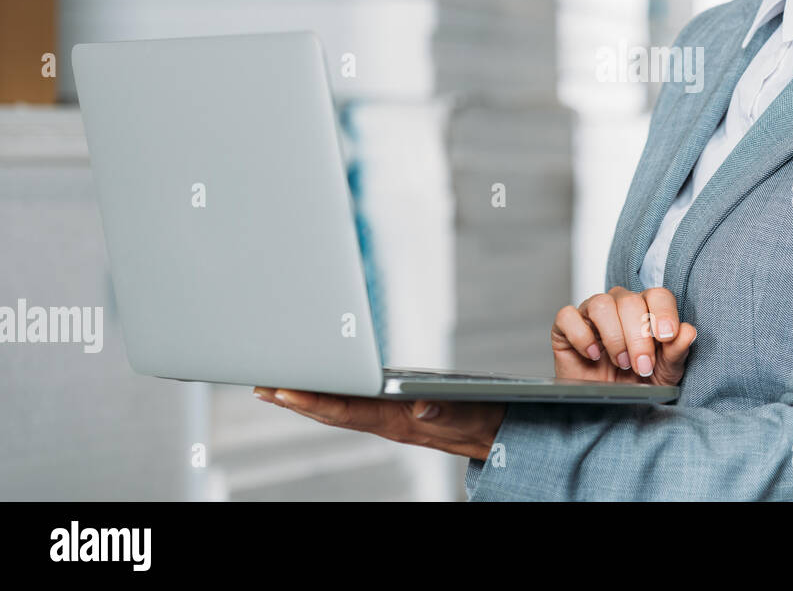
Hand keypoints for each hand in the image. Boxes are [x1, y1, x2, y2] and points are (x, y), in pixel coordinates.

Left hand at [253, 387, 504, 461]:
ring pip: (340, 410)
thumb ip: (449, 413)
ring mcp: (390, 419)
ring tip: (276, 388)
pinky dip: (329, 397)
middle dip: (297, 400)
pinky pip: (353, 406)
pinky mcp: (396, 412)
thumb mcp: (474, 416)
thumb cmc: (488, 423)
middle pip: (333, 413)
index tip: (283, 390)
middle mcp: (389, 422)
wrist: (501, 436)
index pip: (348, 411)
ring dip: (307, 400)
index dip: (313, 401)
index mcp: (401, 422)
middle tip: (261, 386)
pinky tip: (318, 389)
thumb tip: (421, 409)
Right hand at [552, 286, 696, 384]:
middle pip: (629, 301)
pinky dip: (581, 335)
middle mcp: (619, 306)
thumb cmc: (638, 385)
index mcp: (647, 310)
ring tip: (620, 362)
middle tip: (642, 366)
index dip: (663, 313)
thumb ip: (676, 353)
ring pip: (601, 304)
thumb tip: (688, 331)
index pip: (657, 295)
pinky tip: (592, 355)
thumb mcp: (665, 375)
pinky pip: (568, 316)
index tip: (666, 337)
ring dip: (613, 336)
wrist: (607, 405)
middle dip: (638, 337)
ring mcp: (591, 314)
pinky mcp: (566, 327)